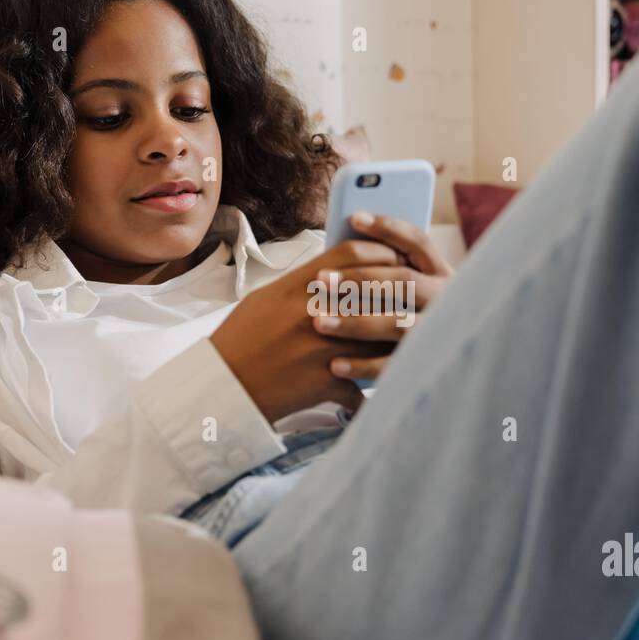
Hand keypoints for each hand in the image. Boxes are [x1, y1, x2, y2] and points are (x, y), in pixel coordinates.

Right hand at [210, 238, 403, 421]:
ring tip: (410, 333)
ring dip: (396, 334)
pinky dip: (372, 386)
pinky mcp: (327, 380)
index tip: (394, 255)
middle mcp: (313, 312)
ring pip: (378, 335)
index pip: (349, 254)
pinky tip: (383, 388)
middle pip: (374, 291)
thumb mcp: (267, 299)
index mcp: (297, 287)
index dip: (379, 251)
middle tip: (415, 291)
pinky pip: (363, 383)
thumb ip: (302, 284)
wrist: (223, 386)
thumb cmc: (242, 340)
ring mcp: (322, 347)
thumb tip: (332, 273)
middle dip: (400, 290)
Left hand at [311, 211, 454, 383]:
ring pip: (397, 322)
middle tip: (321, 280)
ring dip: (355, 321)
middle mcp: (444, 300)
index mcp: (440, 274)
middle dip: (360, 278)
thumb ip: (388, 271)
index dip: (389, 228)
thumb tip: (343, 248)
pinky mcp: (426, 365)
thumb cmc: (409, 316)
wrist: (457, 366)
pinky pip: (392, 364)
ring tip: (318, 321)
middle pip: (403, 281)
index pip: (418, 242)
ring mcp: (438, 334)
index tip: (355, 218)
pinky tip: (334, 365)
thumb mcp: (411, 290)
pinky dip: (362, 365)